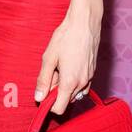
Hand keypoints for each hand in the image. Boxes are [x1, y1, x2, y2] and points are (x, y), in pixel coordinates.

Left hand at [34, 0, 101, 114]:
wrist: (85, 23)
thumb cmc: (66, 38)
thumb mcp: (49, 58)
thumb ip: (43, 80)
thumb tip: (38, 98)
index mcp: (69, 83)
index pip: (59, 108)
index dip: (49, 104)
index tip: (43, 93)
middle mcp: (82, 84)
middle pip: (66, 100)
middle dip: (56, 92)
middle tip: (52, 72)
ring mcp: (90, 78)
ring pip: (74, 92)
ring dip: (65, 86)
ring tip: (60, 67)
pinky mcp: (93, 71)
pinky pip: (82, 85)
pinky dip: (74, 81)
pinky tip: (69, 66)